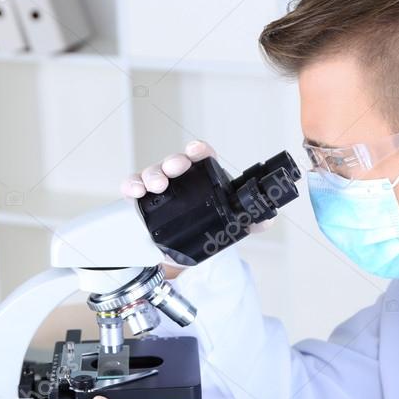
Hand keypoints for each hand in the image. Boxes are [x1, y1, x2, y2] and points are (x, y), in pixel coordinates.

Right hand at [121, 140, 273, 278]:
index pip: (201, 156)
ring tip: (156, 186)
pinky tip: (134, 192)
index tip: (196, 151)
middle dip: (173, 162)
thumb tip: (267, 220)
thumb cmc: (208, 223)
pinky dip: (131, 186)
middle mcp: (179, 177)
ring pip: (153, 172)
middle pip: (174, 162)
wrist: (185, 248)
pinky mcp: (142, 200)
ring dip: (152, 174)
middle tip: (175, 169)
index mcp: (202, 176)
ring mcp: (159, 187)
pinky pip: (133, 187)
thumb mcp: (231, 223)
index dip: (198, 150)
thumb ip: (252, 221)